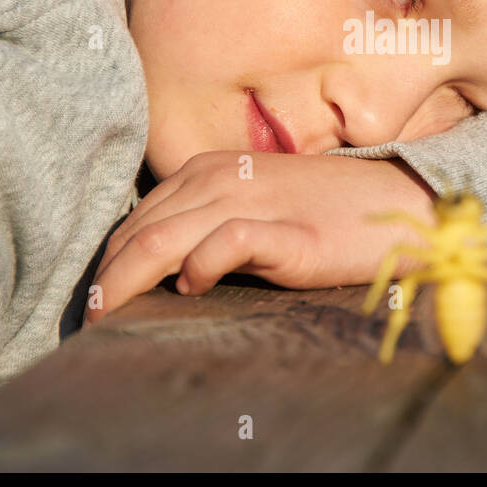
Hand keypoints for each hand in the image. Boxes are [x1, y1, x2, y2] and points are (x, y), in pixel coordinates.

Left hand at [82, 151, 438, 324]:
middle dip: (107, 276)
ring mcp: (254, 202)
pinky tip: (191, 286)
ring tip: (110, 313)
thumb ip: (208, 222)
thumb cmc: (328, 210)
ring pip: (166, 237)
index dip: (110, 259)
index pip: (139, 217)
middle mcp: (222, 179)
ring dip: (129, 278)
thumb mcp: (255, 204)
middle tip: (88, 315)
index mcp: (208, 170)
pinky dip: (200, 264)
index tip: (96, 295)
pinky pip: (227, 242)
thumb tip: (163, 266)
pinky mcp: (287, 232)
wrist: (399, 204)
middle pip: (140, 230)